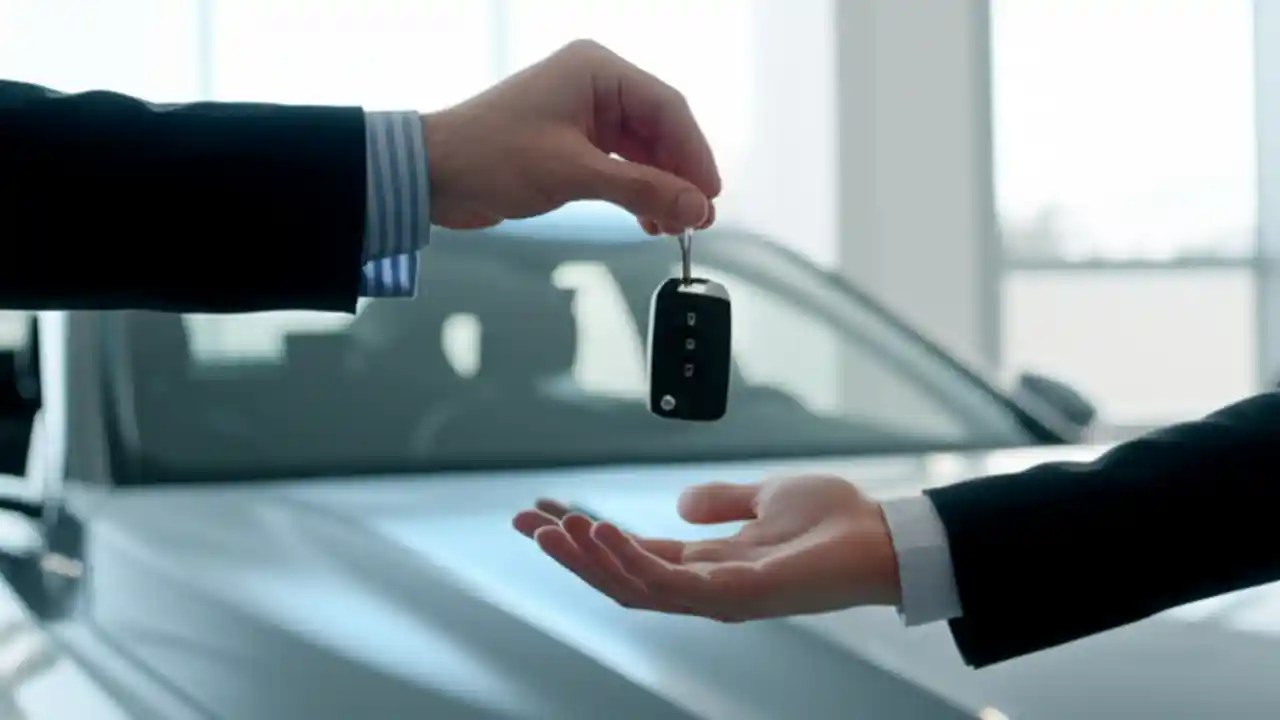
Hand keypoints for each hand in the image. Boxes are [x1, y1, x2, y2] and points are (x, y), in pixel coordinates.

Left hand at [422, 39, 719, 234]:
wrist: (432, 176)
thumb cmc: (490, 157)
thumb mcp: (573, 174)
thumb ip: (641, 190)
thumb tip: (695, 208)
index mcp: (596, 71)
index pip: (667, 108)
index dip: (695, 154)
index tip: (710, 195)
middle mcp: (594, 86)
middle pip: (659, 130)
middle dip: (680, 176)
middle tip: (699, 218)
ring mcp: (583, 116)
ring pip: (643, 152)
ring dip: (661, 189)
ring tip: (677, 227)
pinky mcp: (572, 145)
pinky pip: (620, 167)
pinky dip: (637, 193)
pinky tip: (650, 221)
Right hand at [512, 475, 901, 621]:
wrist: (883, 536)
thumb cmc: (835, 521)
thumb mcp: (765, 497)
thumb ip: (722, 502)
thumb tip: (681, 502)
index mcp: (707, 564)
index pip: (631, 553)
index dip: (586, 535)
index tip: (544, 509)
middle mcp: (705, 587)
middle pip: (618, 574)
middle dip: (568, 551)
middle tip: (523, 521)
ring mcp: (718, 597)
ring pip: (631, 586)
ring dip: (585, 558)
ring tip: (550, 527)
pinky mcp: (735, 596)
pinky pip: (667, 583)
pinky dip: (627, 560)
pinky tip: (599, 530)